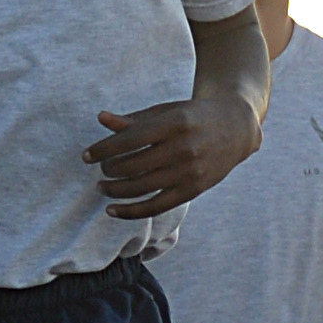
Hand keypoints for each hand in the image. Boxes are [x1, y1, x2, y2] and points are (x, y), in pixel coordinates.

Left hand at [93, 85, 263, 221]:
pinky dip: (131, 212)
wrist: (236, 127)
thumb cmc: (193, 116)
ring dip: (115, 190)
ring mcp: (190, 171)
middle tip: (100, 169)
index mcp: (175, 122)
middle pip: (133, 165)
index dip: (103, 149)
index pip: (129, 139)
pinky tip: (112, 211)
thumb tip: (101, 119)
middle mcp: (184, 147)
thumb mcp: (166, 111)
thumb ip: (134, 119)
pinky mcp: (193, 189)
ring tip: (102, 187)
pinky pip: (156, 206)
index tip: (86, 155)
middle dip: (109, 169)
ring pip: (142, 187)